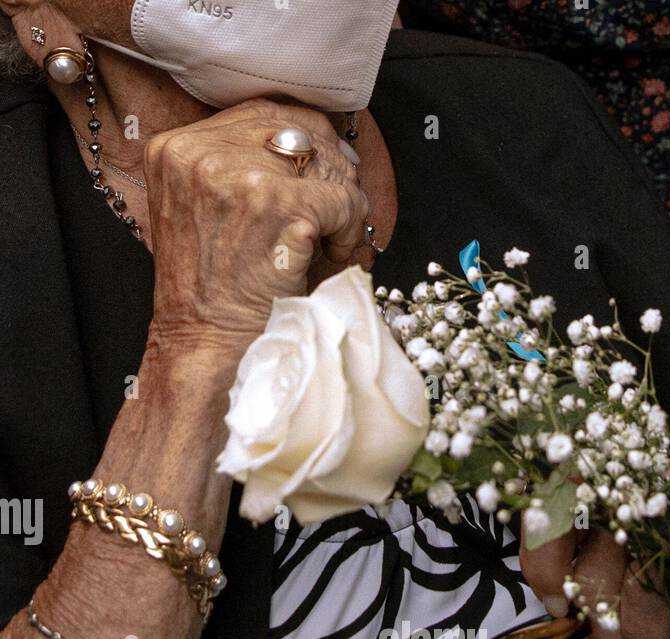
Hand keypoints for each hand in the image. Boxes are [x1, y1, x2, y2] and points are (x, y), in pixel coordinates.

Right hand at [144, 99, 367, 352]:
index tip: (326, 173)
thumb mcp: (207, 213)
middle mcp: (200, 153)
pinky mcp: (274, 207)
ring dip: (340, 203)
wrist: (203, 349)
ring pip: (325, 163)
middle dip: (331, 170)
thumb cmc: (214, 294)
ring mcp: (235, 177)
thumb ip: (242, 168)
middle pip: (299, 130)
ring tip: (330, 242)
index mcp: (175, 148)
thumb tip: (324, 141)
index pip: (264, 113)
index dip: (307, 140)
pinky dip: (349, 230)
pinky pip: (341, 200)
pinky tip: (332, 256)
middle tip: (339, 212)